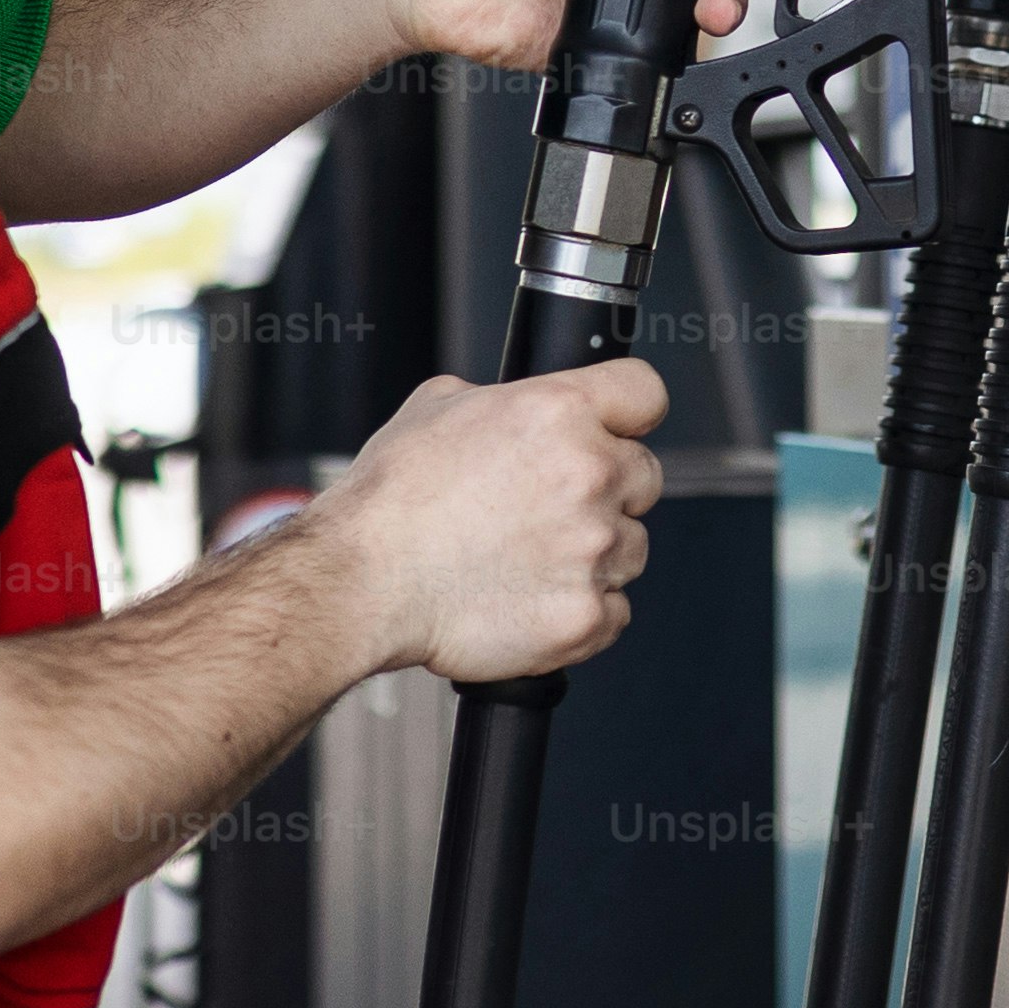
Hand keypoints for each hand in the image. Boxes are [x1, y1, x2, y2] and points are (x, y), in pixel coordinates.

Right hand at [312, 364, 669, 679]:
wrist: (362, 582)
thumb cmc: (390, 503)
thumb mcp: (436, 407)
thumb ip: (502, 400)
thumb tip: (520, 409)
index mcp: (558, 412)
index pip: (645, 393)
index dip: (628, 414)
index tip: (618, 430)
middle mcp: (587, 474)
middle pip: (645, 477)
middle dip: (608, 490)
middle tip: (551, 510)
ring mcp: (592, 548)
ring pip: (632, 547)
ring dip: (595, 554)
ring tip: (528, 560)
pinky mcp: (586, 614)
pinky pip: (616, 611)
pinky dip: (584, 611)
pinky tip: (534, 599)